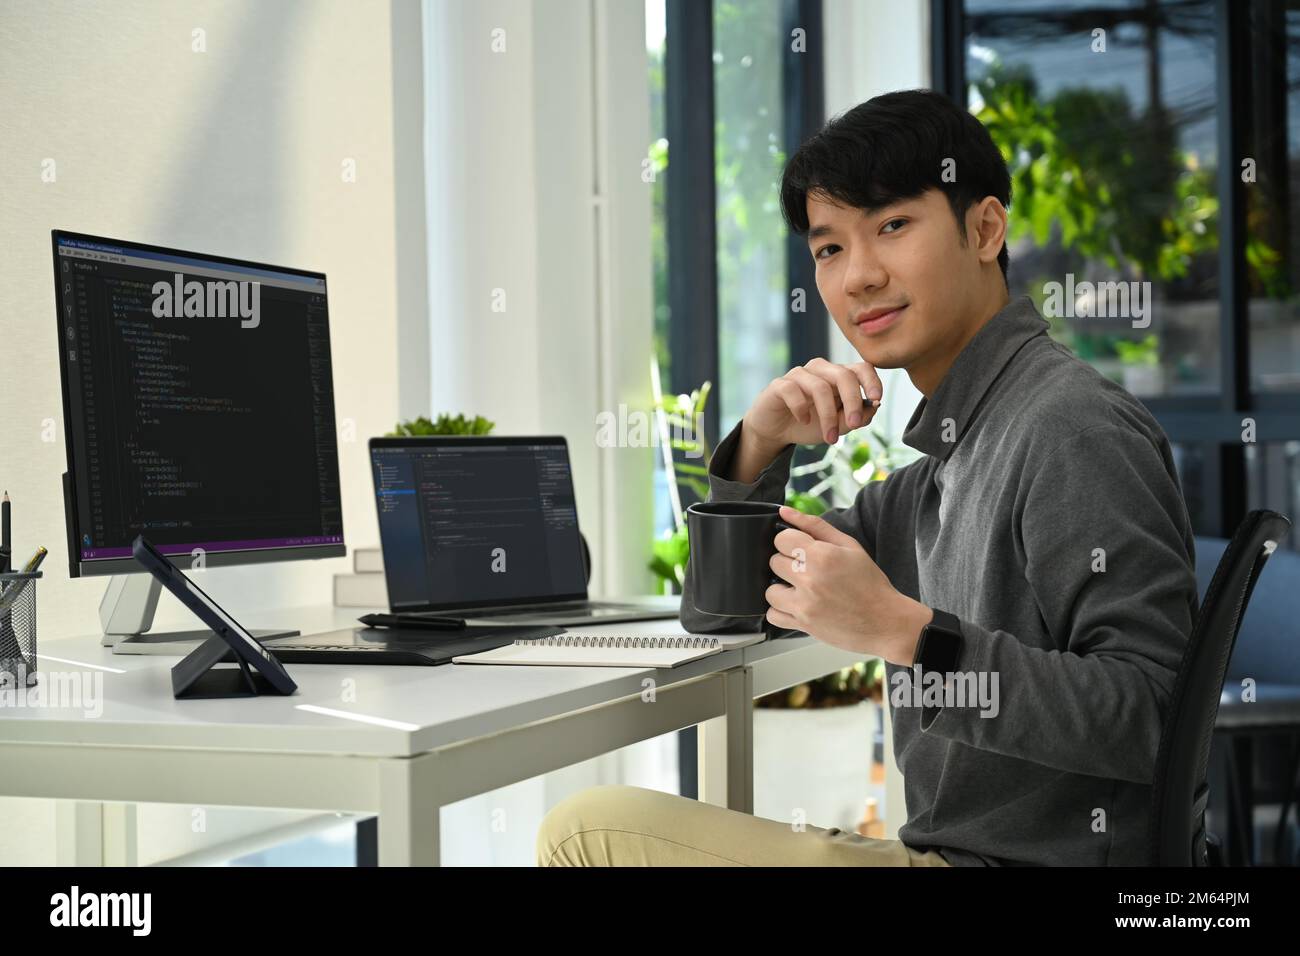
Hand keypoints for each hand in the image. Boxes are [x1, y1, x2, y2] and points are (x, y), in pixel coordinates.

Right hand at [743, 358, 882, 448]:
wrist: (776, 431)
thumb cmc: (810, 424)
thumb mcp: (838, 426)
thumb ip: (857, 418)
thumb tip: (874, 407)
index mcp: (838, 376)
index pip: (860, 368)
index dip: (871, 380)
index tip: (876, 398)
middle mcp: (821, 370)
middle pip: (843, 375)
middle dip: (852, 401)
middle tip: (855, 425)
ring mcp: (799, 375)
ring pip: (820, 387)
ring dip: (827, 416)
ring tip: (830, 438)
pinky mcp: (780, 384)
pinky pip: (793, 391)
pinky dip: (801, 409)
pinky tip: (804, 422)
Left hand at [766, 505, 931, 664]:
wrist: (885, 621)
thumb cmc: (869, 584)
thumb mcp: (849, 545)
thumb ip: (814, 525)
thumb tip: (786, 512)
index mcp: (822, 556)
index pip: (781, 539)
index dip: (790, 541)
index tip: (800, 549)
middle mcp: (810, 580)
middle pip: (773, 562)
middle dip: (787, 563)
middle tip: (806, 570)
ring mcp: (805, 605)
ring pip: (769, 590)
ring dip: (782, 588)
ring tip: (801, 589)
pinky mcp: (802, 625)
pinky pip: (772, 615)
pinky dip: (781, 611)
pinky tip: (797, 605)